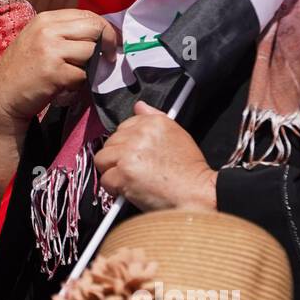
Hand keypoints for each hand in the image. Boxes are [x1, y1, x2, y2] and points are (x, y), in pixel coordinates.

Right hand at [0, 9, 115, 137]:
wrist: (1, 97)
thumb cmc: (22, 70)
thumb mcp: (38, 40)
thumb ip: (64, 33)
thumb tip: (99, 33)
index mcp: (45, 19)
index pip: (87, 15)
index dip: (105, 29)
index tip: (111, 43)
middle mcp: (47, 30)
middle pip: (94, 29)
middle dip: (106, 44)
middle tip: (107, 59)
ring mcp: (50, 50)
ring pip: (90, 53)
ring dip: (87, 68)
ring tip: (70, 77)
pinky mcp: (54, 72)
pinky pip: (82, 76)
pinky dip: (77, 86)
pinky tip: (62, 89)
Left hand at [94, 101, 216, 211]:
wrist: (197, 193)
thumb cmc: (190, 169)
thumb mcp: (178, 134)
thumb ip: (155, 117)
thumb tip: (139, 106)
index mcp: (153, 122)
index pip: (123, 127)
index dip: (127, 144)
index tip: (136, 155)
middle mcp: (139, 134)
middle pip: (110, 143)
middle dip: (118, 158)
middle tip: (134, 170)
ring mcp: (129, 153)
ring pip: (102, 159)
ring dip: (112, 171)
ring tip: (128, 179)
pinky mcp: (123, 173)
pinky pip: (105, 180)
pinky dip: (114, 188)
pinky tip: (129, 190)